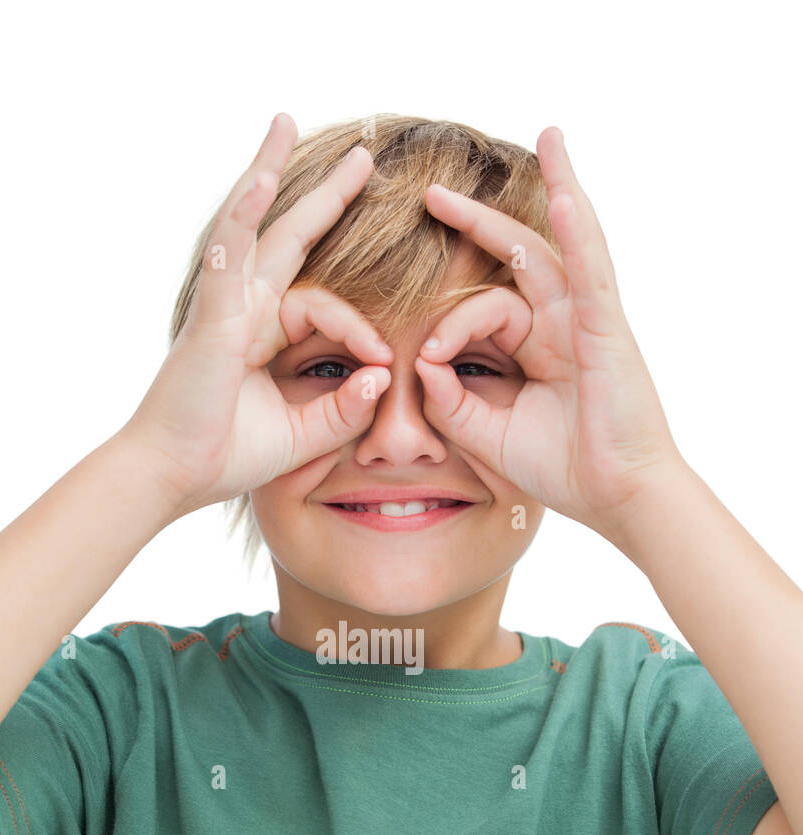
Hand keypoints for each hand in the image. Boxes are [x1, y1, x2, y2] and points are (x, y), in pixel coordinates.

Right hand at [124, 113, 391, 512]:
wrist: (175, 476)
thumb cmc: (226, 456)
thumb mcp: (302, 435)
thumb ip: (344, 410)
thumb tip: (381, 375)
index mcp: (263, 333)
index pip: (324, 306)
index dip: (360, 327)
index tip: (383, 359)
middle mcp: (242, 309)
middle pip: (287, 235)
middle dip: (325, 194)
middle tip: (363, 154)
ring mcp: (223, 306)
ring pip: (248, 225)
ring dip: (266, 171)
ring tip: (282, 123)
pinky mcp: (210, 317)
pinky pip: (228, 256)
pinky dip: (243, 217)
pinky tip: (260, 180)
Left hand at [415, 127, 681, 532]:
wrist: (615, 497)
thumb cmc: (563, 468)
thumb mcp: (488, 435)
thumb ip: (451, 401)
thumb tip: (421, 361)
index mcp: (537, 346)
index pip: (483, 311)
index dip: (447, 330)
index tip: (428, 363)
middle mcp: (563, 323)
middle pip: (519, 258)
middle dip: (476, 223)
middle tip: (432, 193)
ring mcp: (588, 320)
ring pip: (566, 243)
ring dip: (560, 186)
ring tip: (550, 136)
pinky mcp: (607, 329)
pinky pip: (592, 270)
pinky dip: (580, 231)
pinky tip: (568, 193)